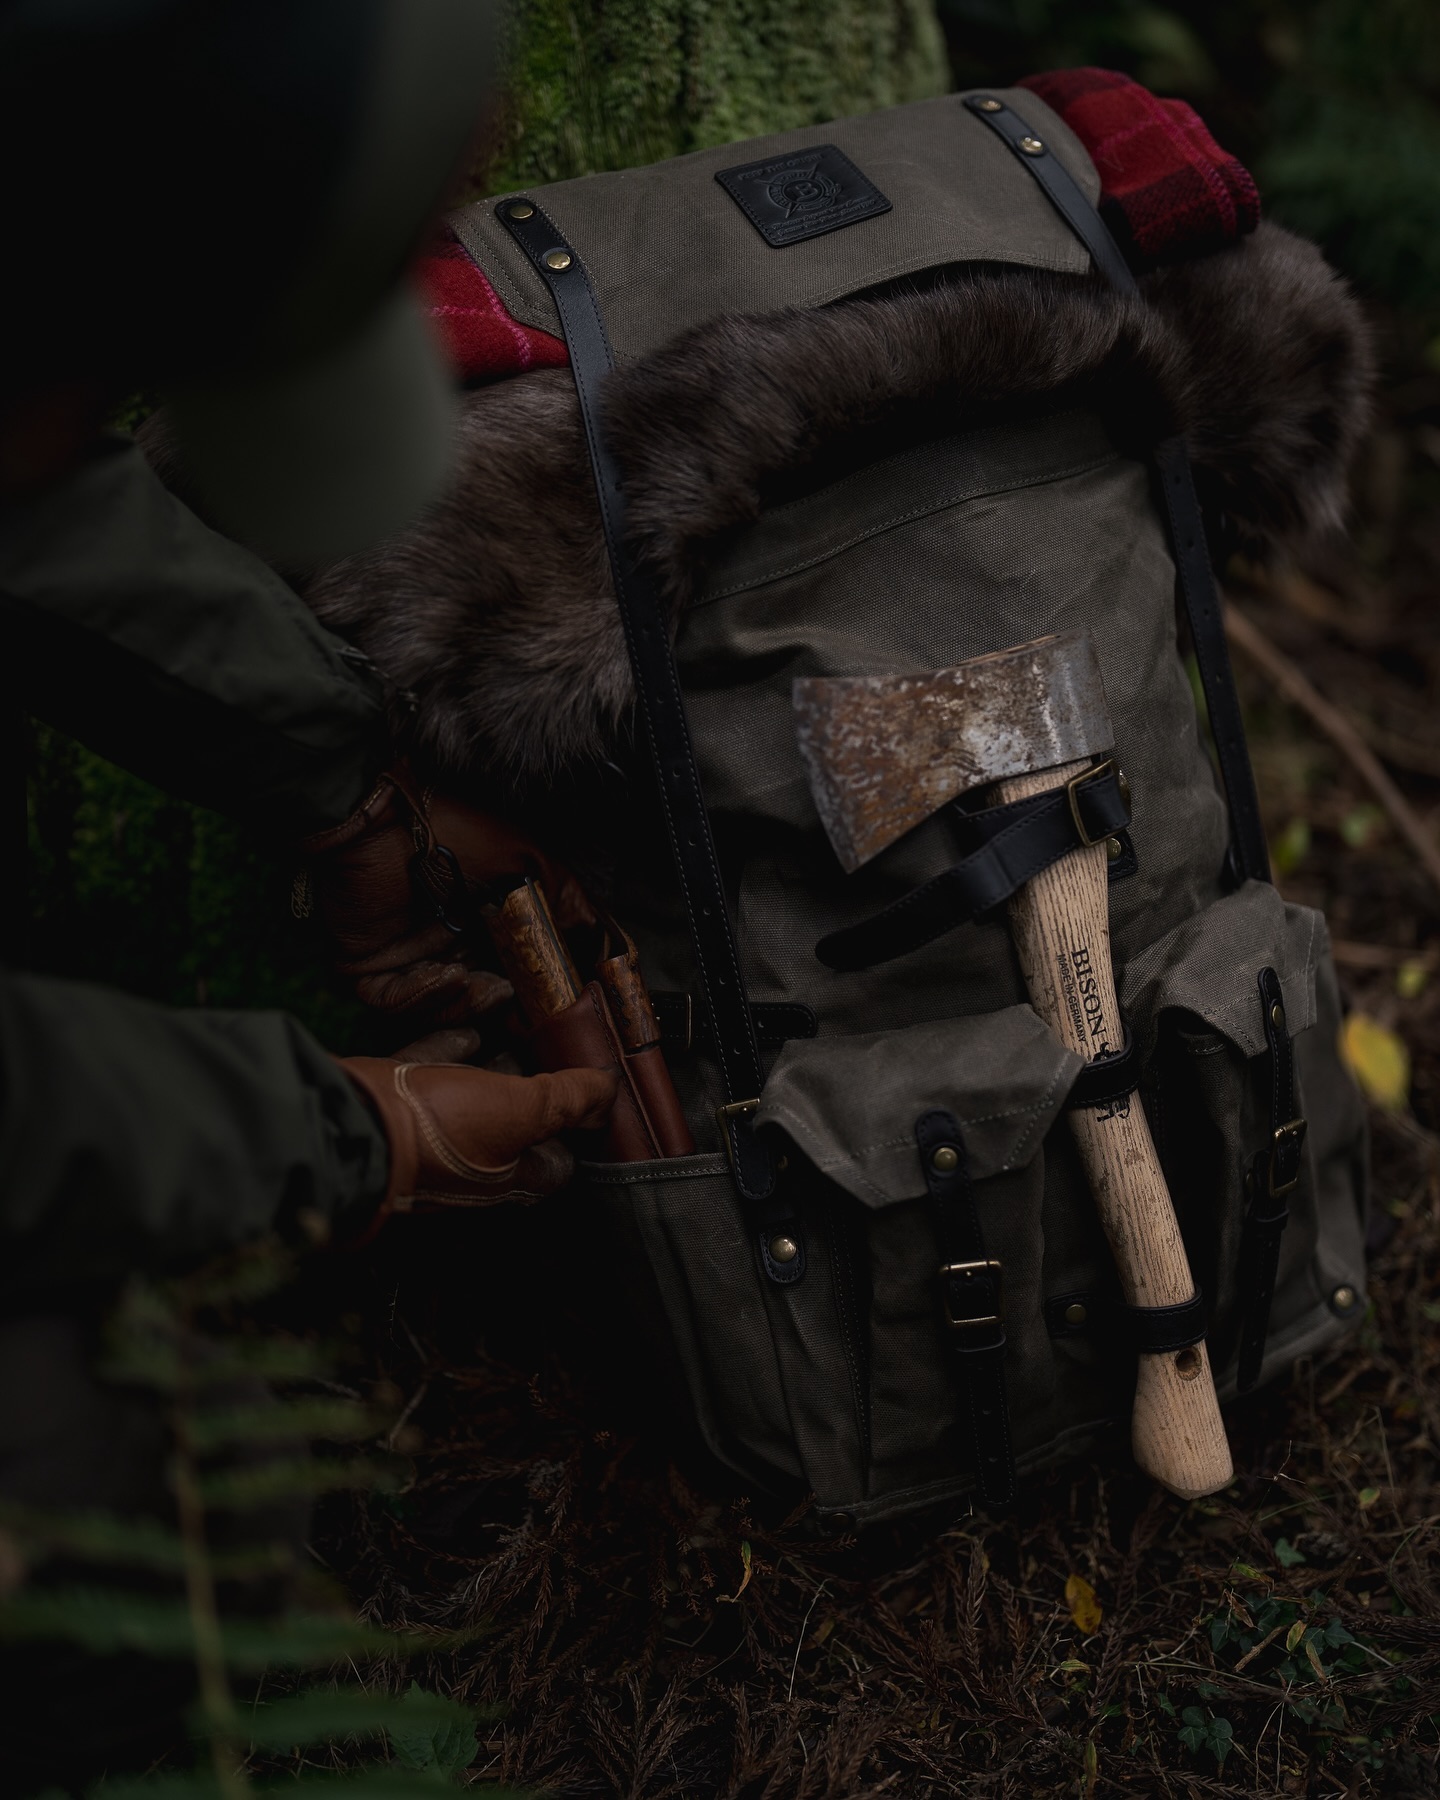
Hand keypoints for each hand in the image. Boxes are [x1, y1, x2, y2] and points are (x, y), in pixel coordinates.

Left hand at [298, 764, 590, 1019]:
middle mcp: (447, 942)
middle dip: (502, 1008)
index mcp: (483, 920)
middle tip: (521, 1011)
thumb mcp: (528, 859)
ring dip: (466, 1006)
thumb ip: (566, 900)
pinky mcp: (367, 965)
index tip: (555, 1006)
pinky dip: (425, 998)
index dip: (533, 992)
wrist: (382, 811)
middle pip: (478, 996)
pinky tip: (447, 977)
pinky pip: (395, 1002)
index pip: (512, 970)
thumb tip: (611, 943)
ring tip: (484, 989)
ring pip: (440, 1007)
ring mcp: (406, 956)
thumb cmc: (454, 824)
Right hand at [339, 1055, 616, 1219]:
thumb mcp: (522, 1109)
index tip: (587, 1088)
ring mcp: (433, 1141)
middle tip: (550, 1045)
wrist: (350, 1122)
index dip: (577, 1125)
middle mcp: (472, 1167)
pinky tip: (466, 1034)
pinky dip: (451, 1055)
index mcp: (508, 1179)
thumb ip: (569, 1099)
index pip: (559, 1161)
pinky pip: (434, 1080)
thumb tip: (608, 1090)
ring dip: (494, 1062)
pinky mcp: (400, 1113)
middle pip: (516, 1123)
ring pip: (474, 1097)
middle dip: (533, 1083)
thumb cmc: (438, 1130)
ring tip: (513, 1027)